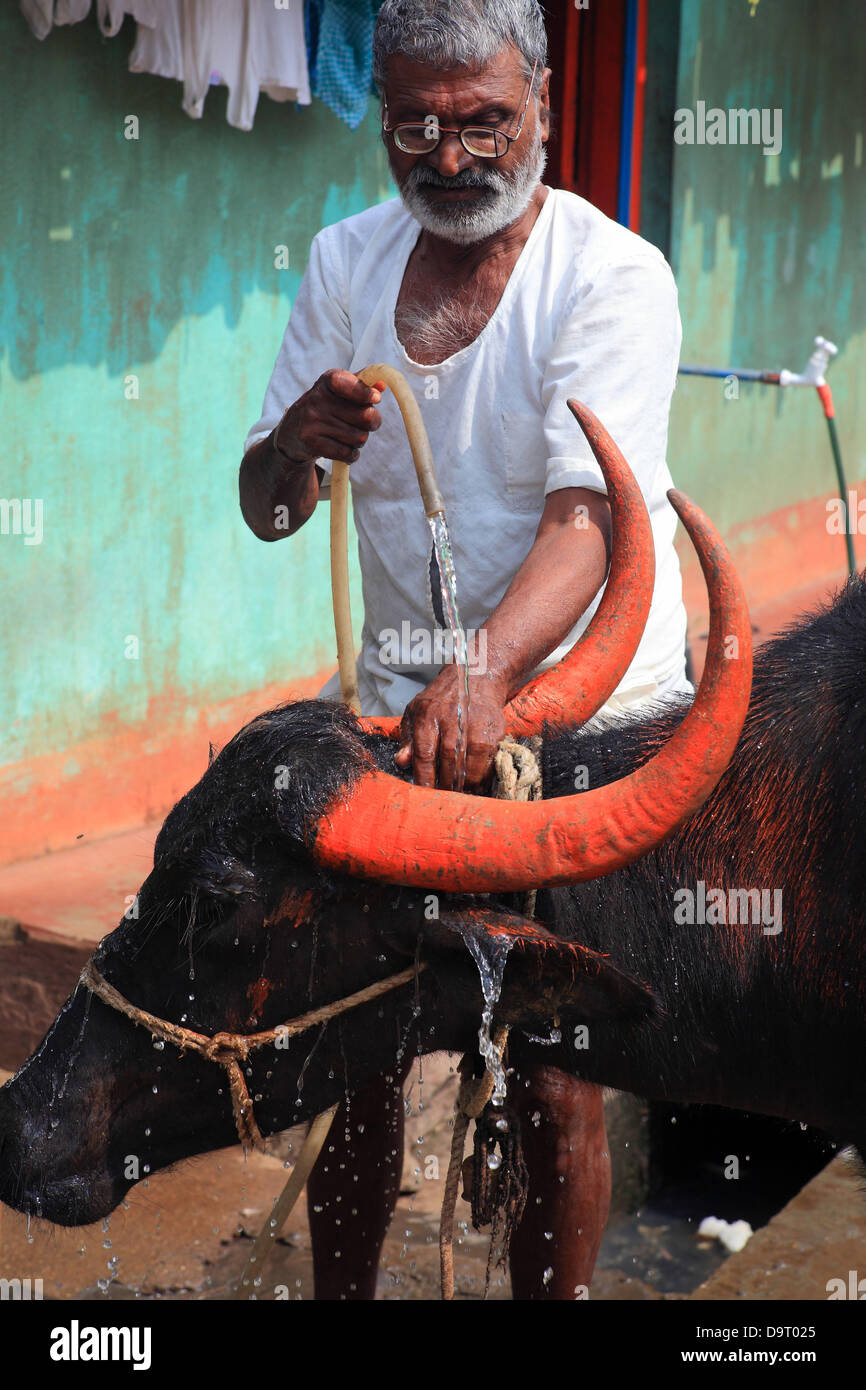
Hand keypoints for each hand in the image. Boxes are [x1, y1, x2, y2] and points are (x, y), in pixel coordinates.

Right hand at [275, 369, 384, 465]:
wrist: (291, 435)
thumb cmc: (323, 409)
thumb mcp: (337, 392)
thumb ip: (359, 385)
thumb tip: (382, 386)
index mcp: (326, 382)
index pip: (349, 384)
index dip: (366, 393)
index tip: (376, 398)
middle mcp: (316, 399)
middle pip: (366, 416)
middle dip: (372, 423)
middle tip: (366, 424)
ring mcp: (313, 422)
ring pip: (359, 437)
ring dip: (360, 440)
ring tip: (349, 436)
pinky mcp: (312, 443)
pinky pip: (347, 453)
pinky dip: (352, 455)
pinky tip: (345, 450)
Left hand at [395, 666, 507, 792]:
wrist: (475, 677)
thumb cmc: (441, 700)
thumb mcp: (416, 712)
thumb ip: (407, 739)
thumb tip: (401, 762)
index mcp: (427, 715)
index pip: (424, 752)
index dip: (424, 777)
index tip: (424, 794)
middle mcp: (451, 719)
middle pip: (447, 760)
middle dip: (444, 784)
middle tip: (442, 799)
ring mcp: (474, 724)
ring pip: (468, 762)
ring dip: (463, 784)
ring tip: (458, 794)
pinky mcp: (492, 730)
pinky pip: (487, 761)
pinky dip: (481, 777)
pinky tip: (475, 784)